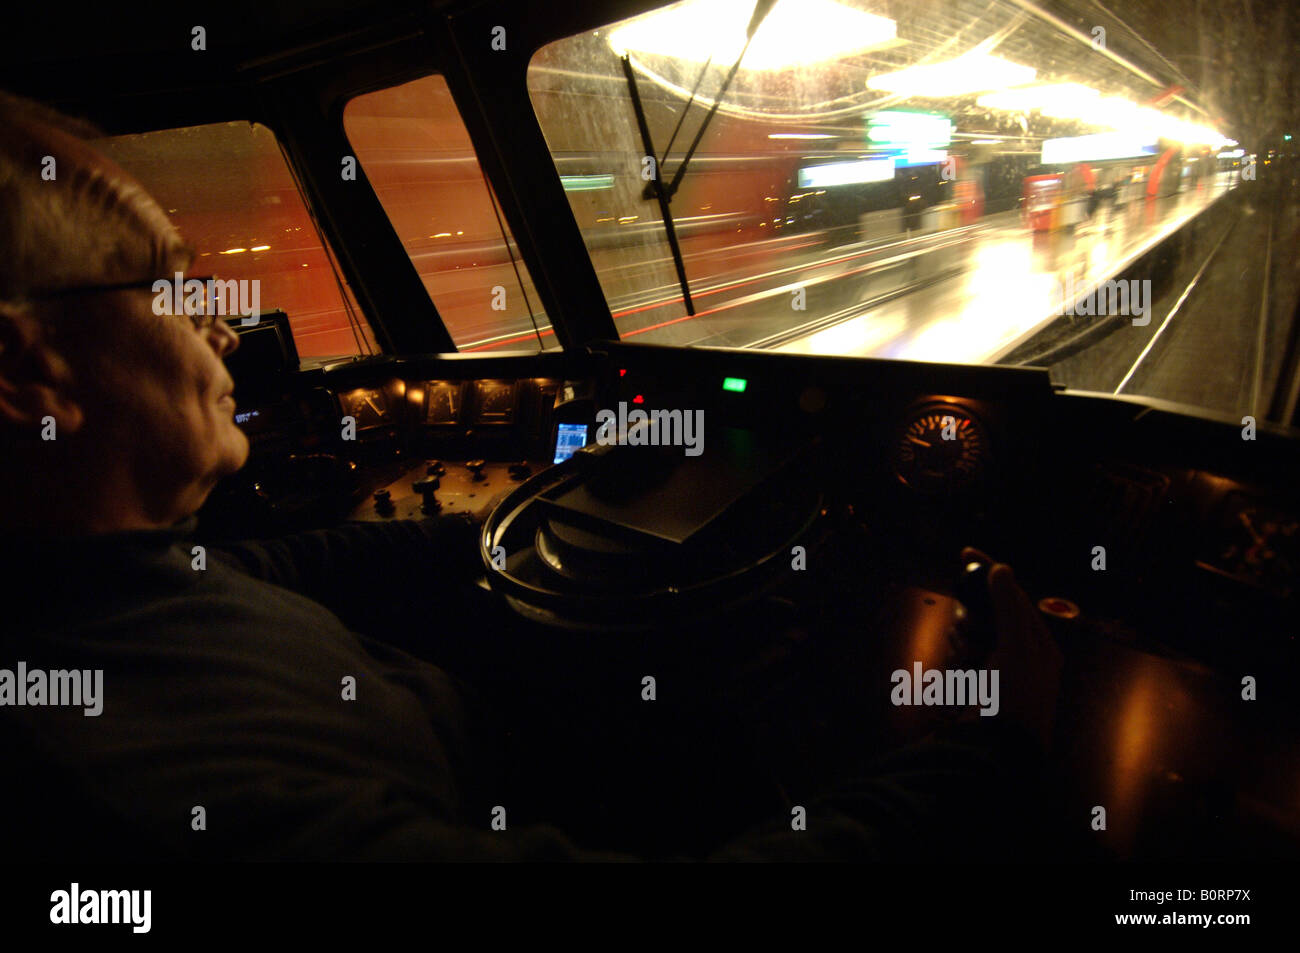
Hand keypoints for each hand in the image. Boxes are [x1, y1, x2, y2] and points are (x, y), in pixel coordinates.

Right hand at [961, 547, 1063, 749]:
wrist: (995, 750)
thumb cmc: (1015, 697)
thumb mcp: (1017, 646)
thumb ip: (1006, 605)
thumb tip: (1000, 568)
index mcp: (1036, 642)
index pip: (1012, 595)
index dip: (988, 571)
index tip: (965, 552)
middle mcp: (1015, 654)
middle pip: (982, 612)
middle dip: (971, 618)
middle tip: (971, 633)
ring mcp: (991, 670)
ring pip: (964, 635)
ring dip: (961, 644)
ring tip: (969, 666)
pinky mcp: (969, 686)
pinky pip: (954, 659)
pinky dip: (954, 665)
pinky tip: (960, 681)